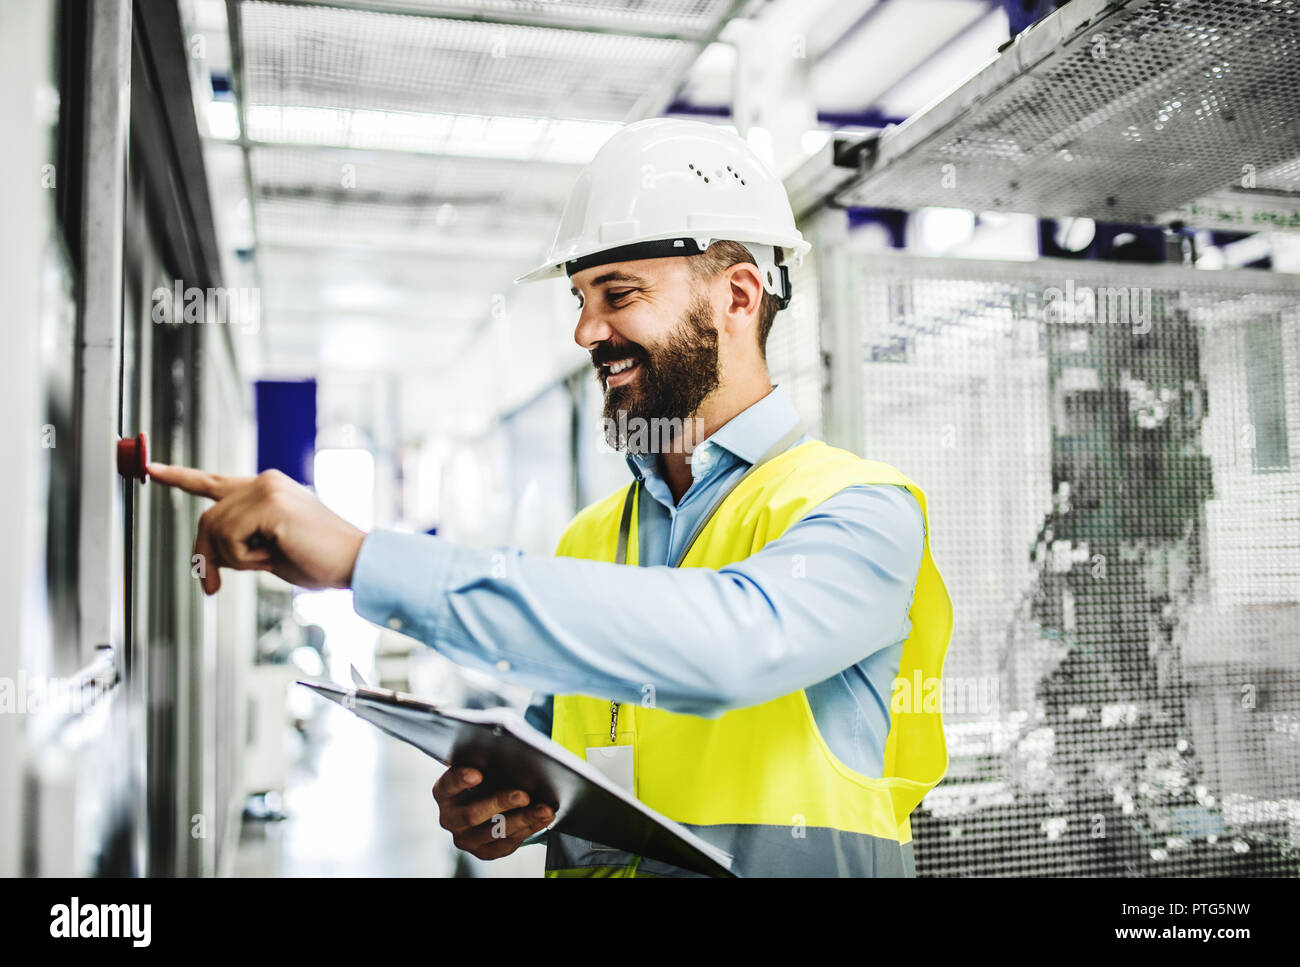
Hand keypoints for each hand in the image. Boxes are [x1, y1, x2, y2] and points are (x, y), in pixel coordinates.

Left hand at [147, 463, 366, 594]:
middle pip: (207, 517)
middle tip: (210, 586)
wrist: (355, 562)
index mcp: (266, 489)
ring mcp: (266, 489)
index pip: (213, 482)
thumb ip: (239, 545)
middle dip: (204, 555)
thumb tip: (210, 556)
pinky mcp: (269, 504)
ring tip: (269, 561)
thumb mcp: (269, 554)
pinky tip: (275, 554)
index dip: (180, 477)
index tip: (153, 469)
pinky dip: (245, 558)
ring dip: (234, 559)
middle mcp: (264, 482)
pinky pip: (230, 538)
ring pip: (215, 529)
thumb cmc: (321, 561)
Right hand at [433, 767, 553, 860]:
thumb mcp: (484, 769)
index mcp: (444, 792)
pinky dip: (529, 829)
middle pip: (472, 815)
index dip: (461, 780)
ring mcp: (465, 838)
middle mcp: (450, 818)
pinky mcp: (483, 852)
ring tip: (544, 809)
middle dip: (501, 803)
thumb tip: (517, 761)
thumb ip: (491, 765)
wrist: (488, 803)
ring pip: (494, 832)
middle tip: (524, 795)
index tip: (477, 774)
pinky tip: (542, 818)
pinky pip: (507, 843)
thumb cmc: (486, 780)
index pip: (448, 785)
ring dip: (523, 819)